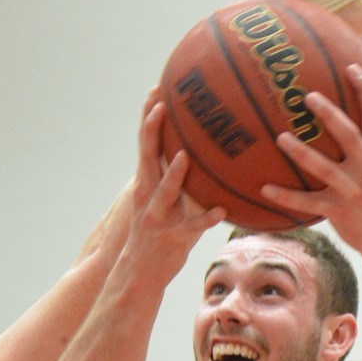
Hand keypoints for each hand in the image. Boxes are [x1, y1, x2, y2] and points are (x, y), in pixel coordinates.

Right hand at [126, 99, 225, 285]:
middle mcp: (148, 195)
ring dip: (174, 174)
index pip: (145, 143)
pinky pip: (192, 227)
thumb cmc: (158, 231)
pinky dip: (206, 219)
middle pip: (147, 157)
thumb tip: (201, 151)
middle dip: (152, 131)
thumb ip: (176, 177)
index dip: (148, 116)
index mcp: (146, 182)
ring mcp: (157, 217)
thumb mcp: (161, 201)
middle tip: (161, 106)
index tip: (155, 89)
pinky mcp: (172, 238)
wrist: (140, 271)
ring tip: (185, 156)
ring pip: (166, 191)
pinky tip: (221, 211)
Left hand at [261, 66, 361, 252]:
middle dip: (329, 114)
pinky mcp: (339, 211)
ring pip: (325, 168)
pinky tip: (265, 188)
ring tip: (280, 137)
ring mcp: (354, 191)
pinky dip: (286, 196)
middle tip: (307, 96)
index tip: (352, 67)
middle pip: (349, 135)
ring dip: (301, 152)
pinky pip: (308, 203)